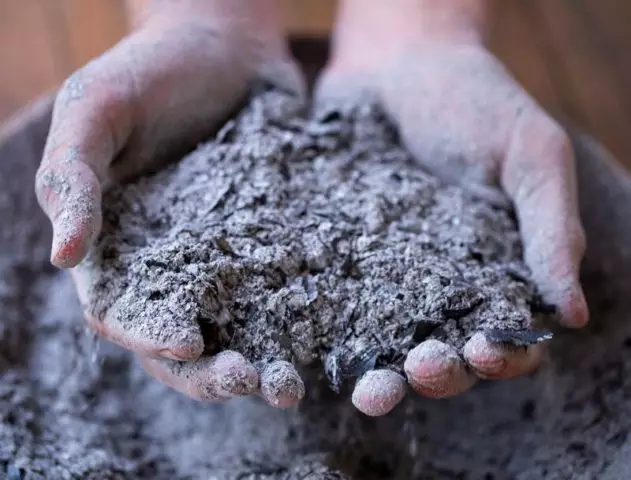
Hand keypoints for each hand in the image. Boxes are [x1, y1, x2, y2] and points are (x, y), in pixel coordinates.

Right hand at [35, 0, 305, 406]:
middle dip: (209, 370)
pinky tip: (325, 336)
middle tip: (250, 379)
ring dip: (257, 361)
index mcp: (116, 245)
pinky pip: (280, 289)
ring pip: (234, 329)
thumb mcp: (96, 109)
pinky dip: (298, 319)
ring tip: (288, 384)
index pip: (122, 311)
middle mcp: (169, 264)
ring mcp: (221, 258)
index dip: (149, 335)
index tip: (188, 342)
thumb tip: (62, 257)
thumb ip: (74, 177)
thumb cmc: (150, 70)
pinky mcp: (267, 243)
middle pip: (180, 340)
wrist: (224, 43)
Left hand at [317, 0, 586, 415]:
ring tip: (370, 390)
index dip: (504, 355)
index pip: (509, 334)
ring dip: (384, 377)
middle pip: (445, 354)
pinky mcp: (339, 260)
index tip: (487, 350)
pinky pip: (335, 307)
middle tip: (419, 369)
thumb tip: (571, 312)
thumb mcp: (528, 154)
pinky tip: (316, 348)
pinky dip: (329, 336)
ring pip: (386, 346)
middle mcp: (440, 284)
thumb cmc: (472, 102)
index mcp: (496, 269)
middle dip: (437, 375)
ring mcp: (385, 276)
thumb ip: (551, 229)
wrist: (395, 62)